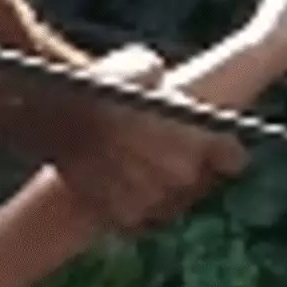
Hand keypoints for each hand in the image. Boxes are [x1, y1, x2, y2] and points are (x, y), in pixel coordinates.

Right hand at [49, 75, 247, 233]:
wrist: (53, 114)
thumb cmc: (100, 86)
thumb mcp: (144, 65)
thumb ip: (170, 88)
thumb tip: (165, 86)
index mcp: (199, 138)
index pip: (233, 159)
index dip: (219, 152)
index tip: (208, 147)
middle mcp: (182, 173)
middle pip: (198, 183)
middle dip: (183, 169)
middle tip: (157, 155)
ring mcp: (154, 198)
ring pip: (169, 205)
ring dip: (157, 191)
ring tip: (135, 172)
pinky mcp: (124, 217)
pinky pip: (140, 221)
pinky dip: (130, 208)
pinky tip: (118, 189)